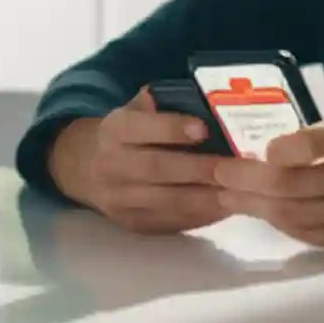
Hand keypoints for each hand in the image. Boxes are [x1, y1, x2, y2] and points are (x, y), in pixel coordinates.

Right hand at [49, 89, 232, 233]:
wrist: (84, 169)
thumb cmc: (126, 134)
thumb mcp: (134, 110)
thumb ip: (161, 104)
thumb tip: (203, 98)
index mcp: (114, 130)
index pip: (140, 128)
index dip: (171, 129)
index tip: (203, 129)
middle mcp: (111, 165)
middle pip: (156, 169)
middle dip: (199, 169)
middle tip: (236, 168)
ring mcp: (120, 200)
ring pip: (167, 201)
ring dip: (207, 198)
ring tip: (239, 191)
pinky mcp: (132, 224)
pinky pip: (171, 222)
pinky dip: (202, 216)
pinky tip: (225, 206)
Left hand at [214, 110, 323, 250]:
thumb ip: (317, 134)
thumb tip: (262, 149)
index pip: (311, 144)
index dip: (276, 150)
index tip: (252, 150)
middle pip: (291, 186)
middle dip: (245, 182)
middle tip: (217, 176)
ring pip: (294, 214)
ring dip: (254, 207)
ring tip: (227, 197)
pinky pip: (310, 235)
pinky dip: (281, 223)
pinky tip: (261, 213)